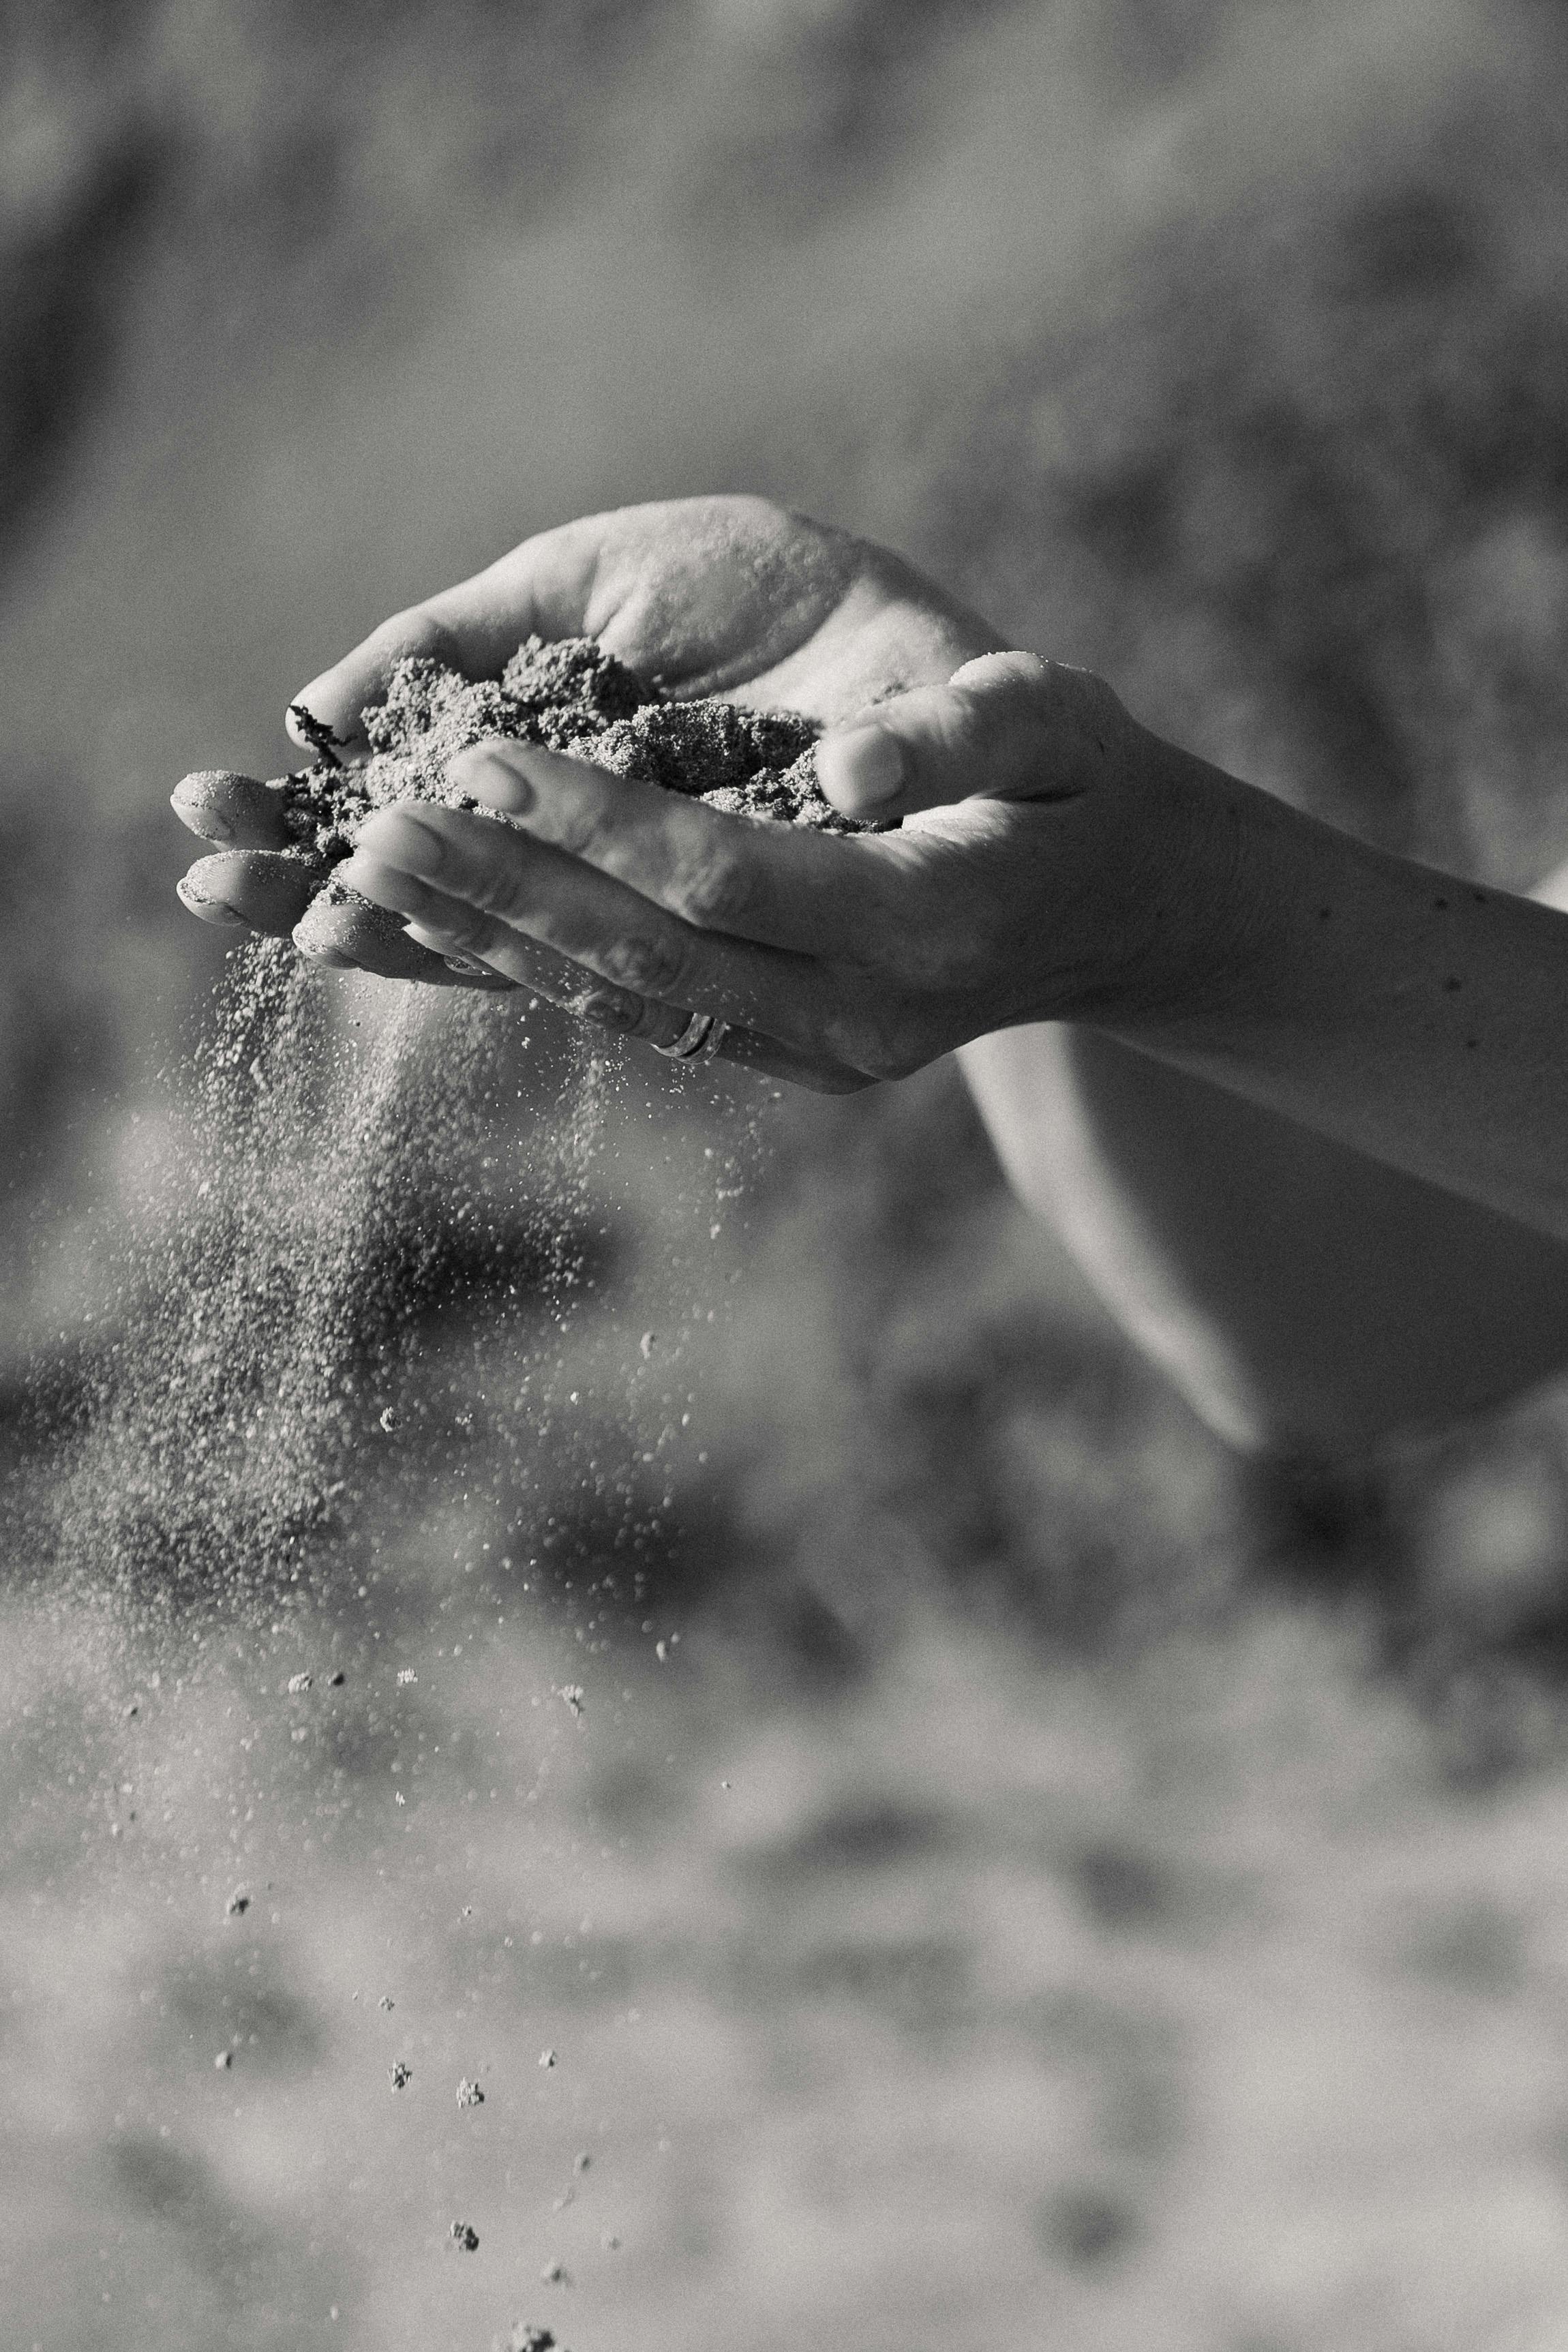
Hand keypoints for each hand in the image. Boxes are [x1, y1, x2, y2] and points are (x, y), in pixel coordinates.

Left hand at [326, 502, 1250, 1087]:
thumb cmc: (1088, 787)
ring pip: (624, 1006)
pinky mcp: (780, 1058)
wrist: (1121, 914)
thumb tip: (852, 765)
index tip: (472, 750)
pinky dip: (530, 975)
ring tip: (359, 883)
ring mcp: (815, 1055)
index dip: (596, 822)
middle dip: (503, 891)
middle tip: (368, 829)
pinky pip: (634, 1019)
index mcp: (926, 927)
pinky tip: (438, 930)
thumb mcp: (1063, 727)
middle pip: (646, 961)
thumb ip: (970, 730)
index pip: (728, 879)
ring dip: (489, 946)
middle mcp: (860, 1021)